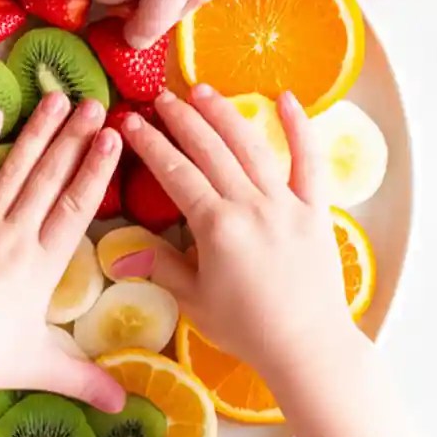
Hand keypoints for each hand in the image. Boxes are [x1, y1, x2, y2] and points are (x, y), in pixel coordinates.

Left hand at [0, 94, 124, 411]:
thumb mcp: (38, 367)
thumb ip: (83, 380)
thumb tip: (125, 406)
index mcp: (43, 265)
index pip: (76, 209)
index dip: (97, 171)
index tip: (113, 137)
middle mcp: (16, 235)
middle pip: (50, 179)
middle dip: (75, 139)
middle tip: (95, 102)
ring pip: (15, 171)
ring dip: (37, 133)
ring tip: (57, 97)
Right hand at [117, 85, 350, 369]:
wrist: (307, 346)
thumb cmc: (247, 329)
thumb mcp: (194, 300)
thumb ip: (161, 266)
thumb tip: (120, 251)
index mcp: (216, 226)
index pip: (176, 172)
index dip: (151, 144)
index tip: (131, 121)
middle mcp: (251, 205)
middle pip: (210, 149)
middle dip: (181, 119)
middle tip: (159, 98)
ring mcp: (286, 203)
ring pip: (251, 145)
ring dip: (224, 113)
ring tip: (202, 90)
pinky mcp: (316, 209)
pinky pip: (310, 161)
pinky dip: (299, 127)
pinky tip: (285, 98)